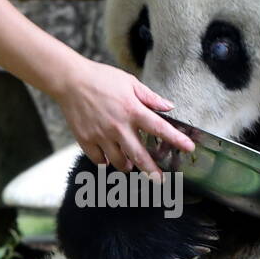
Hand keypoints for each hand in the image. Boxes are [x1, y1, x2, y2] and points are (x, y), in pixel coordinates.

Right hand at [55, 57, 195, 173]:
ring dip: (127, 165)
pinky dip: (105, 161)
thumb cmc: (100, 78)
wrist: (70, 80)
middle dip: (152, 171)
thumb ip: (150, 97)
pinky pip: (99, 160)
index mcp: (132, 110)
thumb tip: (169, 107)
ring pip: (118, 161)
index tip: (189, 147)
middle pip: (139, 155)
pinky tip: (108, 157)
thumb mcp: (129, 82)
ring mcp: (101, 135)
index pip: (159, 128)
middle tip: (160, 180)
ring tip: (130, 164)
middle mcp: (118, 126)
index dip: (176, 139)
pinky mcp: (86, 140)